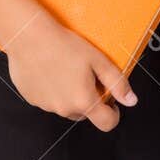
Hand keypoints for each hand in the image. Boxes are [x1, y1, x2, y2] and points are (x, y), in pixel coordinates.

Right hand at [6, 16, 136, 130]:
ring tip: (65, 69)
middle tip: (86, 76)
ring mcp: (46, 106)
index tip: (111, 101)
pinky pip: (47, 100)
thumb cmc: (63, 45)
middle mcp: (64, 109)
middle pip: (85, 114)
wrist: (28, 36)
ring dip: (69, 95)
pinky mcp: (31, 99)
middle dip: (89, 100)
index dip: (114, 114)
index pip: (107, 123)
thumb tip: (131, 100)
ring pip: (65, 106)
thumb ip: (117, 82)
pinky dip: (51, 90)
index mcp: (84, 101)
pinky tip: (49, 70)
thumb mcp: (98, 59)